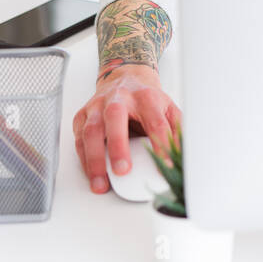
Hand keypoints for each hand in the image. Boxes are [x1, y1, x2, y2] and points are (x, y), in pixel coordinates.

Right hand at [72, 64, 180, 193]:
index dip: (161, 145)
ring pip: (92, 130)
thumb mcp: (168, 109)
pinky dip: (84, 159)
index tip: (165, 166)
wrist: (125, 77)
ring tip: (101, 183)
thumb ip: (177, 131)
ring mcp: (98, 105)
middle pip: (116, 117)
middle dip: (118, 146)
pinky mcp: (83, 115)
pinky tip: (91, 174)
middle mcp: (119, 97)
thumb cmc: (147, 99)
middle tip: (123, 171)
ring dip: (95, 159)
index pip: (155, 122)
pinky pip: (80, 138)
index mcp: (146, 97)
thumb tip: (182, 156)